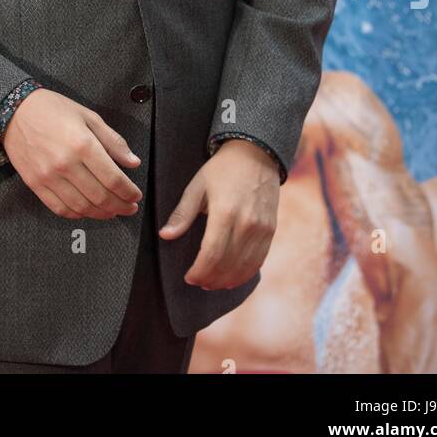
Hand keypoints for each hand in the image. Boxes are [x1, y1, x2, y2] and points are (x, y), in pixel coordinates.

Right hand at [1, 87, 143, 219]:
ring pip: (82, 206)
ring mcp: (49, 177)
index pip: (113, 178)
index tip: (136, 194)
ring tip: (113, 211)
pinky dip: (78, 214)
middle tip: (130, 207)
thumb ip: (112, 141)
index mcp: (82, 144)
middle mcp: (66, 164)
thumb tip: (133, 162)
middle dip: (120, 206)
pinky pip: (60, 208)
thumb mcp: (88, 116)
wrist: (14, 112)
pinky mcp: (35, 184)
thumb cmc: (53, 109)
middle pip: (100, 196)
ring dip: (102, 213)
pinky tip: (88, 210)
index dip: (128, 191)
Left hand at [159, 139, 279, 289]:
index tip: (188, 277)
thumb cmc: (222, 169)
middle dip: (210, 279)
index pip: (211, 254)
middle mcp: (247, 223)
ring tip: (212, 283)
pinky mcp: (271, 230)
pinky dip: (245, 274)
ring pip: (244, 267)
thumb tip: (165, 235)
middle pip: (227, 264)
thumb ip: (183, 213)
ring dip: (227, 280)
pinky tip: (233, 278)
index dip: (199, 271)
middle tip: (198, 282)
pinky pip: (258, 261)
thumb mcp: (198, 186)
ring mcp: (262, 229)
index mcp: (225, 212)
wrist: (256, 154)